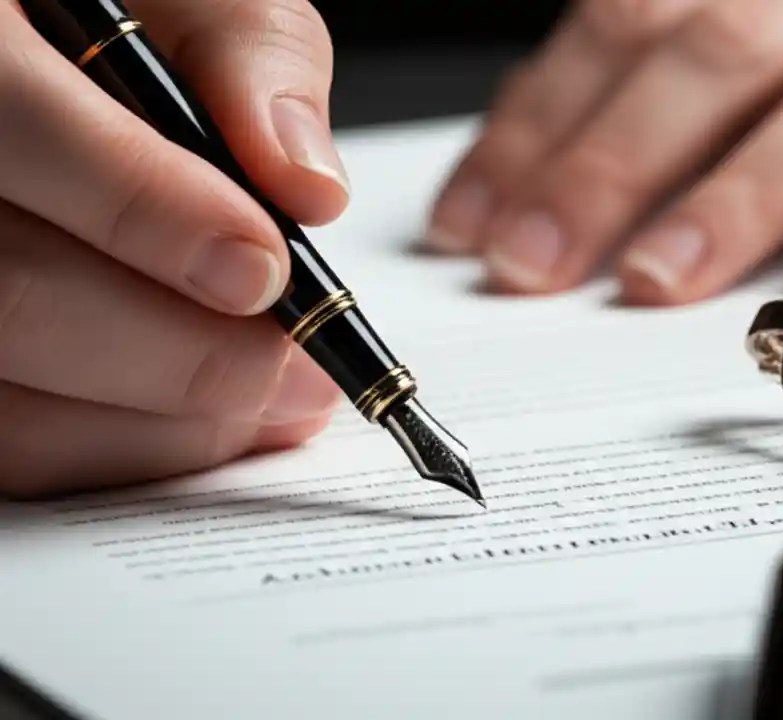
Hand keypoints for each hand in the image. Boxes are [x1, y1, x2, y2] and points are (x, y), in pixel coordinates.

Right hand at [0, 0, 348, 496]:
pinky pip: (13, 439)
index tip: (261, 268)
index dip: (144, 211)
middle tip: (292, 367)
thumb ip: (247, 59)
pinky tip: (209, 418)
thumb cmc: (123, 30)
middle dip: (176, 352)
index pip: (14, 125)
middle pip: (7, 291)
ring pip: (6, 399)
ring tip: (278, 395)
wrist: (60, 71)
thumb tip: (306, 186)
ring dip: (162, 420)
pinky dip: (122, 445)